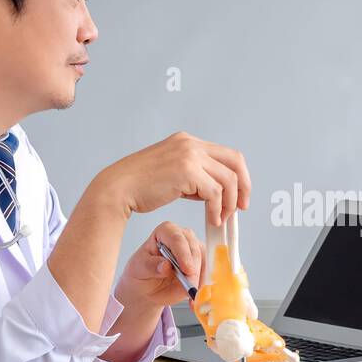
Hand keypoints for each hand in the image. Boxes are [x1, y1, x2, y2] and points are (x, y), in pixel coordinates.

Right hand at [99, 131, 250, 226]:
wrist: (118, 188)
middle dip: (243, 186)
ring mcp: (189, 155)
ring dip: (229, 203)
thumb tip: (215, 191)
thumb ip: (194, 177)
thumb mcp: (172, 174)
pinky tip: (212, 219)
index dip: (239, 176)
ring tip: (220, 218)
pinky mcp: (186, 171)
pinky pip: (214, 192)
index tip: (240, 195)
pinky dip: (217, 209)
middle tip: (241, 207)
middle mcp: (190, 144)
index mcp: (187, 142)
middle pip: (235, 161)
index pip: (227, 154)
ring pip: (227, 179)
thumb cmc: (140, 186)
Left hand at [114, 221, 204, 310]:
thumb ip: (151, 267)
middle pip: (194, 250)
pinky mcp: (202, 262)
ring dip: (199, 280)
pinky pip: (206, 274)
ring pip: (203, 262)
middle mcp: (183, 236)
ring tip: (190, 295)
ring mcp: (194, 248)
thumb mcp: (139, 270)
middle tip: (189, 287)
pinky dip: (201, 287)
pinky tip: (193, 297)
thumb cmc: (142, 272)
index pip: (177, 238)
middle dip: (193, 271)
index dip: (183, 254)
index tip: (187, 270)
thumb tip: (165, 266)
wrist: (149, 286)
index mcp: (165, 231)